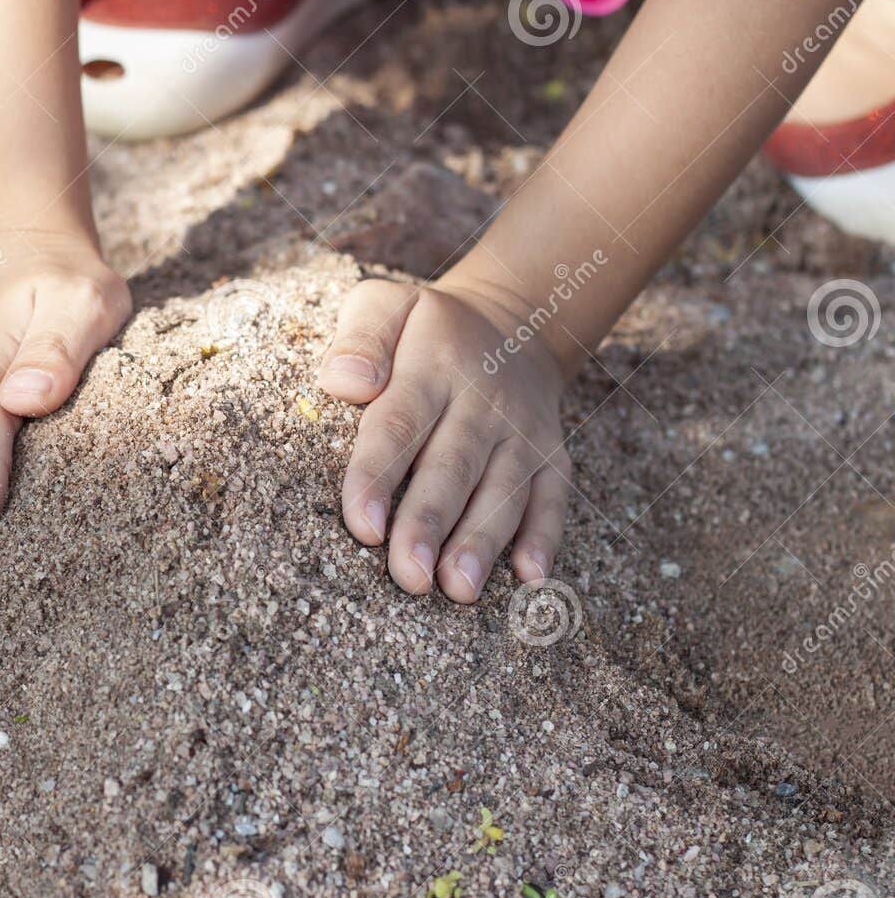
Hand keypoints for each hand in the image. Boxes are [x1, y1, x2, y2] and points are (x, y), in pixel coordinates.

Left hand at [316, 277, 572, 602]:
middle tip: (409, 576)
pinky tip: (530, 579)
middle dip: (430, 524)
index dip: (380, 475)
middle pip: (453, 467)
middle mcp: (484, 402)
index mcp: (432, 366)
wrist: (511, 322)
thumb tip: (344, 382)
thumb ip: (360, 337)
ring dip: (482, 542)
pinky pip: (553, 498)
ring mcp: (523, 431)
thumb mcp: (386, 307)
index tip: (363, 525)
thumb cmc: (422, 330)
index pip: (400, 423)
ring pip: (503, 491)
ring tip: (459, 590)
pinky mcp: (552, 456)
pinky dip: (545, 538)